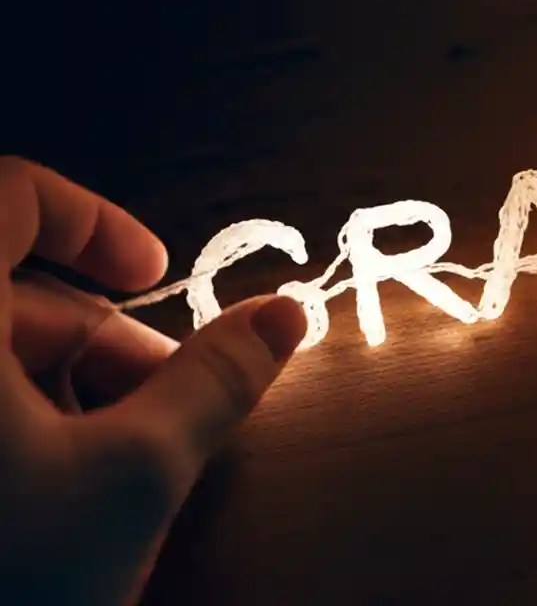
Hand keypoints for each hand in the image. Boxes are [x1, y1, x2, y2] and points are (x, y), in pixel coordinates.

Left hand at [0, 157, 305, 604]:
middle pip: (11, 293)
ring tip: (102, 474)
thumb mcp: (133, 475)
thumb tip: (282, 314)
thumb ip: (215, 380)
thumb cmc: (6, 575)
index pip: (11, 196)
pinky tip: (42, 494)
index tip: (149, 272)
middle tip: (158, 417)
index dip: (95, 220)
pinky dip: (11, 425)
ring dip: (60, 394)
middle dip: (101, 346)